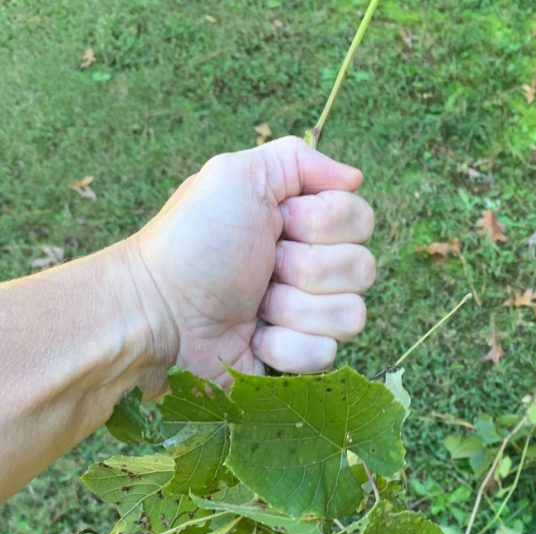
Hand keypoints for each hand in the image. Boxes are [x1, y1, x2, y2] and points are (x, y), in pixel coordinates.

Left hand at [128, 136, 374, 388]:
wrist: (159, 314)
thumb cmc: (192, 243)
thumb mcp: (235, 176)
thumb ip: (298, 159)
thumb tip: (355, 177)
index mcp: (306, 222)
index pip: (361, 219)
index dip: (322, 223)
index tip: (278, 223)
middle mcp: (316, 268)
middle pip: (362, 268)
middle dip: (304, 269)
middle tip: (261, 268)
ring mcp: (312, 316)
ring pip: (350, 315)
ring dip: (292, 310)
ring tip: (252, 307)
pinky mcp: (302, 358)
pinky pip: (325, 354)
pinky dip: (284, 346)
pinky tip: (253, 339)